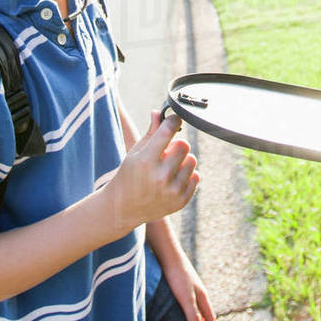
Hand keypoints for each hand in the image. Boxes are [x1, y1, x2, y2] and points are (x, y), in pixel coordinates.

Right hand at [107, 111, 198, 228]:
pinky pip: (196, 176)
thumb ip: (151, 132)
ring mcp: (172, 191)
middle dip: (177, 144)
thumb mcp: (135, 152)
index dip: (173, 121)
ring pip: (192, 160)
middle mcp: (160, 176)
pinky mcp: (181, 201)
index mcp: (146, 161)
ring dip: (183, 160)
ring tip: (169, 166)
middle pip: (184, 145)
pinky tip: (173, 179)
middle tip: (167, 151)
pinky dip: (187, 175)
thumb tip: (159, 112)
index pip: (168, 131)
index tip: (173, 120)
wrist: (124, 208)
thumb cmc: (129, 174)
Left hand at [162, 254, 214, 320]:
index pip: (210, 317)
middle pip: (203, 313)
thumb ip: (193, 314)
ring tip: (184, 320)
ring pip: (194, 306)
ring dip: (192, 316)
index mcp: (203, 296)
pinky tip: (174, 311)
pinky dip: (183, 309)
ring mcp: (189, 288)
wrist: (168, 253)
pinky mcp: (179, 284)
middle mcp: (198, 292)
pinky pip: (184, 301)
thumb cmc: (178, 275)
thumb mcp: (186, 298)